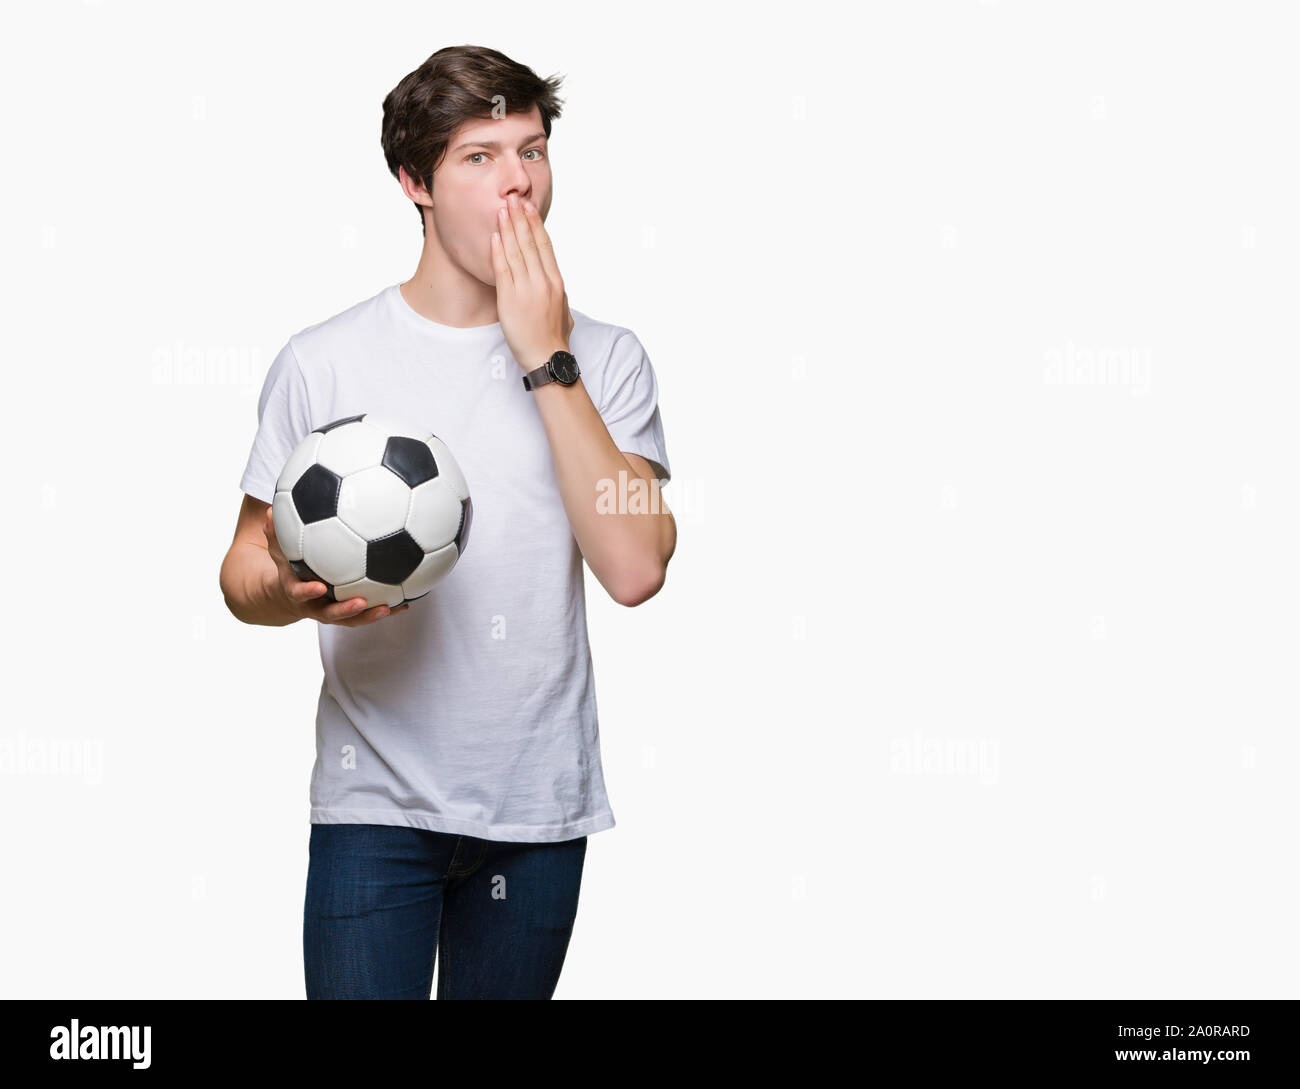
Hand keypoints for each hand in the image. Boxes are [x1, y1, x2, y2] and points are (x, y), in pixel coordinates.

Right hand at [263, 507, 408, 625]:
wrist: (287, 597)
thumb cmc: (287, 567)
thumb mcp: (277, 552)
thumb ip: (275, 534)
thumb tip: (270, 510)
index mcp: (297, 592)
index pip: (300, 594)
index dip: (308, 592)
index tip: (319, 587)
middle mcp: (316, 606)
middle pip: (330, 614)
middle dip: (345, 610)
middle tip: (361, 602)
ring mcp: (333, 612)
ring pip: (352, 619)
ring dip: (370, 615)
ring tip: (390, 607)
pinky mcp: (349, 613)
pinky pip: (367, 613)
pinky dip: (386, 608)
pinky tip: (406, 601)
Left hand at [491, 194, 572, 368]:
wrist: (547, 357)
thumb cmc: (555, 339)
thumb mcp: (564, 312)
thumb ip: (560, 295)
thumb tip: (559, 288)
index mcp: (556, 282)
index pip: (545, 246)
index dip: (536, 225)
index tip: (529, 209)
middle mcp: (543, 282)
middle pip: (531, 243)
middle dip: (521, 218)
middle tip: (513, 198)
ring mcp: (527, 289)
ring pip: (516, 251)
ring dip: (508, 228)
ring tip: (502, 209)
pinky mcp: (511, 299)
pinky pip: (503, 269)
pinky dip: (498, 251)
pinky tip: (494, 236)